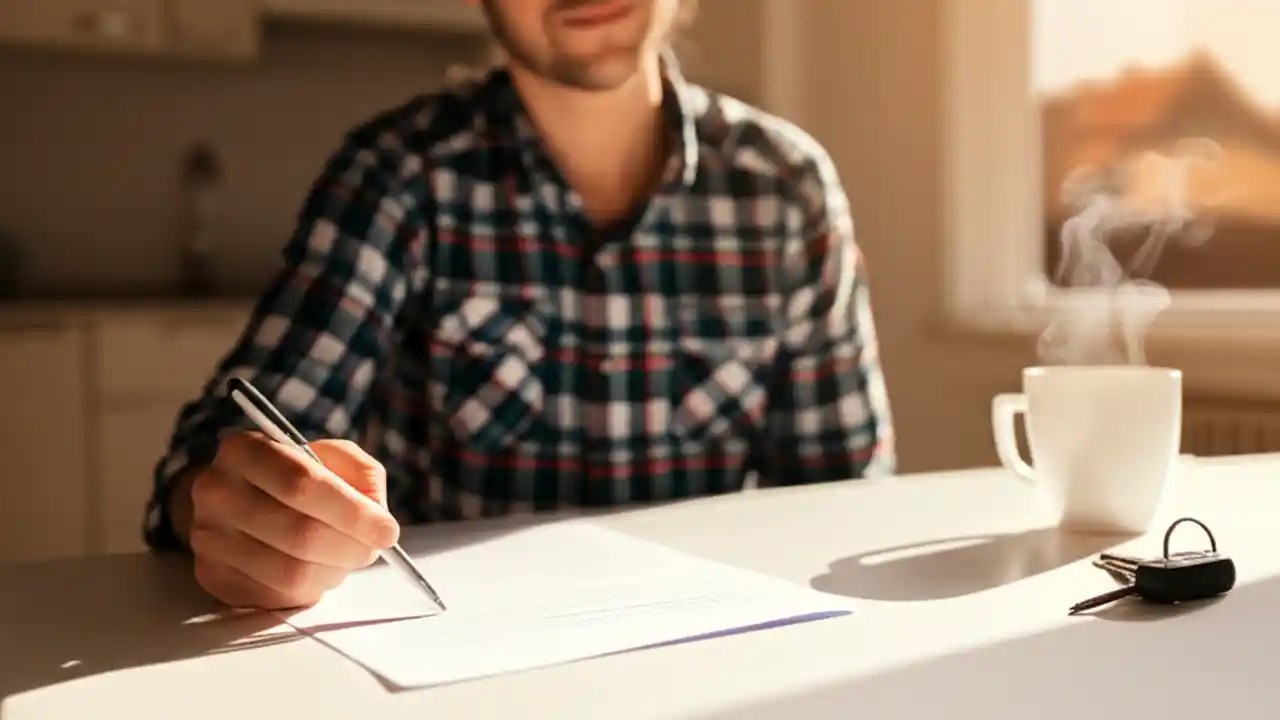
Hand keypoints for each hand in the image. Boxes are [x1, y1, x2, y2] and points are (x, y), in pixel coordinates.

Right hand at [182, 432, 400, 609]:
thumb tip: (377, 514)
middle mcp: (216, 492)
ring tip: (347, 557)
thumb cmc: (292, 475)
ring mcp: (209, 538)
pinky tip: (319, 568)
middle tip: (374, 548)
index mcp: (243, 450)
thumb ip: (360, 473)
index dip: (353, 512)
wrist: (234, 501)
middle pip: (299, 533)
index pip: (302, 484)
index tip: (387, 530)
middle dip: (351, 546)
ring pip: (291, 571)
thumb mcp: (329, 455)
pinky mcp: (213, 576)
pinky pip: (277, 595)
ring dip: (335, 570)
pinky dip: (312, 587)